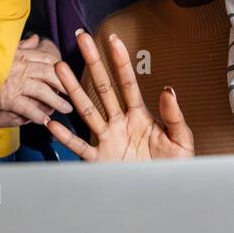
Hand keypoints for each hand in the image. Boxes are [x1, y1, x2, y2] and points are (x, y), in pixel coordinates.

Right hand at [0, 35, 70, 127]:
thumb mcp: (3, 50)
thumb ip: (22, 45)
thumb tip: (36, 38)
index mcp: (21, 54)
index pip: (47, 59)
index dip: (60, 68)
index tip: (68, 75)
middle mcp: (22, 67)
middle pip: (51, 75)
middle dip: (64, 85)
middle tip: (74, 93)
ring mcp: (16, 83)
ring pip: (44, 92)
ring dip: (57, 102)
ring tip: (67, 110)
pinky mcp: (9, 98)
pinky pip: (28, 108)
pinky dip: (39, 116)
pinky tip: (47, 122)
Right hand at [46, 30, 194, 160]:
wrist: (165, 194)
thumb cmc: (174, 168)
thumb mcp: (181, 141)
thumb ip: (174, 117)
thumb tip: (168, 90)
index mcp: (140, 117)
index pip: (128, 84)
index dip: (120, 62)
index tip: (113, 40)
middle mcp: (120, 124)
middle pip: (103, 89)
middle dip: (92, 63)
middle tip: (82, 38)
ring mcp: (108, 140)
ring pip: (87, 111)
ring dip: (73, 90)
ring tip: (61, 69)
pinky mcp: (101, 161)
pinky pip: (81, 147)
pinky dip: (67, 137)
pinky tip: (53, 124)